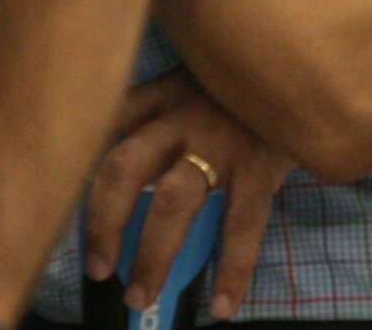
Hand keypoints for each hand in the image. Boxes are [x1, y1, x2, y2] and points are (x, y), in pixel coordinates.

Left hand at [83, 69, 293, 319]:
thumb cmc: (245, 86)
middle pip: (123, 167)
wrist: (307, 68)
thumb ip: (164, 107)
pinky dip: (230, 269)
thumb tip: (122, 163)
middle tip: (98, 268)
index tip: (64, 204)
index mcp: (164, 93)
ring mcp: (219, 141)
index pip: (107, 126)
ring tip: (141, 294)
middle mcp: (182, 115)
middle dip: (102, 223)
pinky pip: (240, 224)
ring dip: (151, 255)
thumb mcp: (199, 78)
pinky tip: (222, 304)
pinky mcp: (258, 164)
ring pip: (170, 201)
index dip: (79, 167)